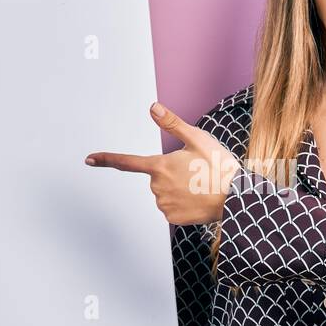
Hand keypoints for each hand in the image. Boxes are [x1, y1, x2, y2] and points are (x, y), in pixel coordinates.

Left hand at [84, 102, 241, 224]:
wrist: (236, 198)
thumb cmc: (219, 166)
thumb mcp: (198, 139)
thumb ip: (172, 124)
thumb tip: (153, 107)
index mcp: (160, 166)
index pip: (127, 162)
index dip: (106, 159)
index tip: (88, 159)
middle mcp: (157, 187)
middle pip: (157, 177)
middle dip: (172, 173)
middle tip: (196, 172)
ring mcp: (164, 204)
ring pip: (164, 193)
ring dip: (178, 188)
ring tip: (199, 185)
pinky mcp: (172, 218)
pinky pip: (172, 207)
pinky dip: (182, 203)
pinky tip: (197, 199)